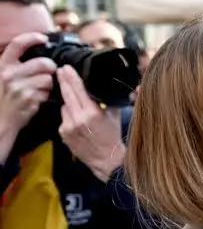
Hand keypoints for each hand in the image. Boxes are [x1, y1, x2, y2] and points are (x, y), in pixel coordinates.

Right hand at [0, 33, 55, 135]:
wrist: (0, 120)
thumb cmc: (6, 97)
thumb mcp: (5, 76)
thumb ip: (18, 64)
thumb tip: (40, 49)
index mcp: (2, 65)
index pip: (17, 44)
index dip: (32, 38)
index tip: (43, 38)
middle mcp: (8, 74)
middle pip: (43, 63)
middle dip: (51, 68)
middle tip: (49, 72)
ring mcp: (18, 86)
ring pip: (48, 78)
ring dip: (48, 84)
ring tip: (39, 89)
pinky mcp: (28, 98)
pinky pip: (47, 91)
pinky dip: (46, 95)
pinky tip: (37, 99)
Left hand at [57, 65, 124, 182]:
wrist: (106, 160)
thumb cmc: (113, 136)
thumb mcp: (115, 114)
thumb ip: (109, 99)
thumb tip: (110, 84)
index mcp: (92, 113)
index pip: (78, 89)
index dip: (71, 77)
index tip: (66, 68)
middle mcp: (78, 119)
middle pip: (66, 94)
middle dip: (64, 81)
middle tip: (61, 71)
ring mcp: (68, 127)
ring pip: (64, 106)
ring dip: (68, 101)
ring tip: (77, 102)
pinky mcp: (63, 134)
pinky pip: (63, 117)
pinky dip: (69, 114)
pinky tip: (77, 118)